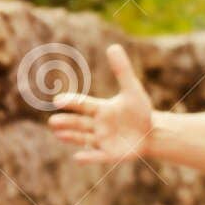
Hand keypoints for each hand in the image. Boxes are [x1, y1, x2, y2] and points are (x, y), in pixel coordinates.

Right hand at [47, 43, 153, 163]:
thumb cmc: (139, 110)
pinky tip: (77, 158)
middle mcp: (97, 125)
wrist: (151, 132)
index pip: (83, 104)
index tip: (58, 100)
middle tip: (53, 122)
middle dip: (67, 123)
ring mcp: (102, 140)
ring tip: (58, 134)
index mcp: (100, 109)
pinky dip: (88, 157)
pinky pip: (97, 156)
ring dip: (71, 137)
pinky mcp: (110, 154)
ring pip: (83, 138)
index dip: (72, 102)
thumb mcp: (133, 90)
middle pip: (79, 123)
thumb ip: (122, 70)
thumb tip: (113, 46)